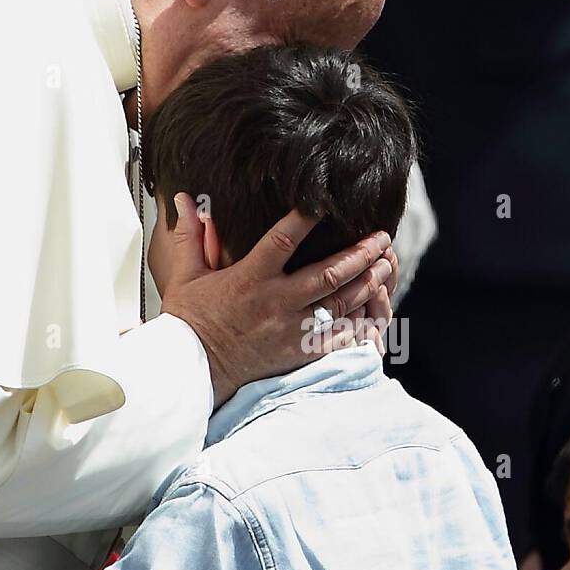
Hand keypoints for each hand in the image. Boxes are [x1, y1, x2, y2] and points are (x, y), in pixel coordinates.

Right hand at [158, 194, 395, 404]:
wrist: (194, 371)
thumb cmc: (189, 322)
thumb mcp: (186, 275)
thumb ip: (191, 236)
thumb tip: (182, 198)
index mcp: (250, 278)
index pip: (282, 240)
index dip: (306, 219)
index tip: (326, 202)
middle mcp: (276, 303)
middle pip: (330, 274)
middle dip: (361, 253)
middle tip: (381, 236)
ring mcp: (291, 330)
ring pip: (341, 303)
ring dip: (368, 282)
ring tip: (386, 264)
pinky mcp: (299, 352)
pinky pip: (338, 338)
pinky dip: (360, 324)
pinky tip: (376, 310)